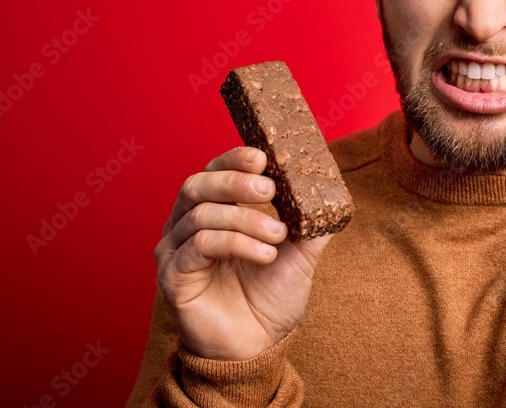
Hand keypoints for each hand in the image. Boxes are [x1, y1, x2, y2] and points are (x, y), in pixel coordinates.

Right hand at [154, 146, 332, 359]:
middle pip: (197, 185)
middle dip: (236, 182)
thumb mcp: (301, 253)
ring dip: (246, 220)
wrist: (258, 347)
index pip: (214, 171)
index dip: (235, 159)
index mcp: (213, 211)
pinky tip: (265, 255)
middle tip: (270, 190)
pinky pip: (199, 246)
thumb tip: (332, 193)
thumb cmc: (270, 298)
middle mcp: (186, 226)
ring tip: (279, 236)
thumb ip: (311, 222)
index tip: (264, 158)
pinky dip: (236, 244)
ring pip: (202, 215)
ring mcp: (175, 251)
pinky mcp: (173, 276)